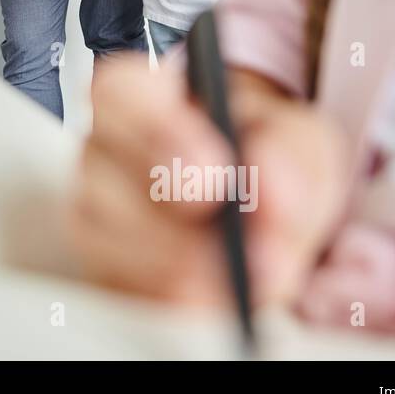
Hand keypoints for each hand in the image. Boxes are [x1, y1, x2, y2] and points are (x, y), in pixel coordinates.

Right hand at [69, 54, 346, 309]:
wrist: (270, 217)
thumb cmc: (270, 160)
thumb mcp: (300, 141)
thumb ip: (288, 156)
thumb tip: (268, 191)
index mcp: (145, 96)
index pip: (119, 92)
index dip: (157, 131)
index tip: (214, 176)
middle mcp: (106, 148)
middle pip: (100, 167)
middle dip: (165, 212)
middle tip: (230, 247)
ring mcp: (95, 210)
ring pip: (101, 233)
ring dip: (171, 263)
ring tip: (234, 280)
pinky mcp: (101, 267)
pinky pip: (113, 285)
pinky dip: (164, 299)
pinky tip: (209, 301)